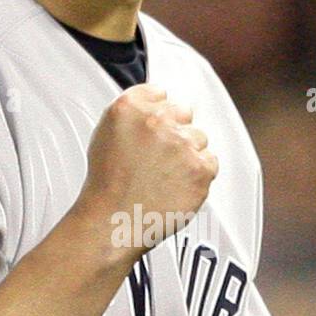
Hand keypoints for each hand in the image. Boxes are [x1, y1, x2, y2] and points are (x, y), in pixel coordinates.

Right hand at [75, 83, 218, 254]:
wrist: (113, 222)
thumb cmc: (107, 186)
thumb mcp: (105, 135)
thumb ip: (132, 114)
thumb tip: (156, 104)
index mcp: (130, 107)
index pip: (160, 93)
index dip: (158, 113)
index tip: (155, 128)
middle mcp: (158, 120)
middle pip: (184, 112)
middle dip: (175, 131)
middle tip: (159, 157)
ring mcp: (182, 143)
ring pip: (199, 138)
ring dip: (188, 153)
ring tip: (165, 176)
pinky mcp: (201, 166)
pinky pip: (211, 161)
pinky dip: (199, 174)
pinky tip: (176, 185)